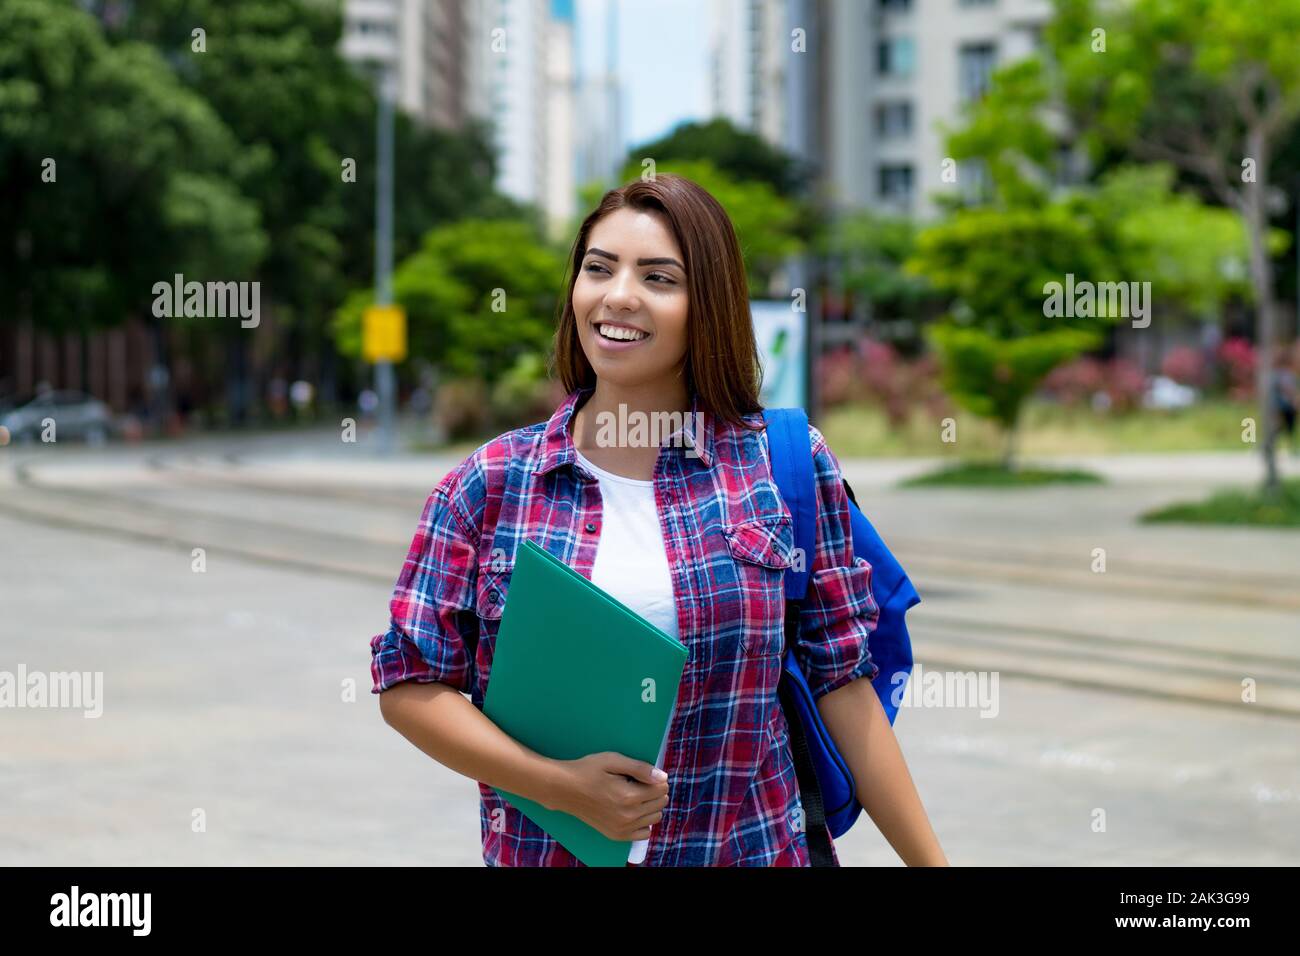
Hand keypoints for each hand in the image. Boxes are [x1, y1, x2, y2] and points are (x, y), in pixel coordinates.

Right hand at [551, 752, 668, 841]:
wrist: (564, 789)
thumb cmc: (588, 770)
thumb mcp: (613, 760)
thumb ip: (640, 768)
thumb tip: (663, 777)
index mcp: (629, 797)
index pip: (661, 789)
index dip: (656, 778)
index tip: (643, 774)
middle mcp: (628, 817)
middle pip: (660, 803)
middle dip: (655, 791)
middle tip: (637, 782)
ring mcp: (622, 829)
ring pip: (655, 817)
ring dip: (650, 805)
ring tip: (634, 795)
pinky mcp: (616, 835)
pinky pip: (644, 833)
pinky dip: (643, 821)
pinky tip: (632, 810)